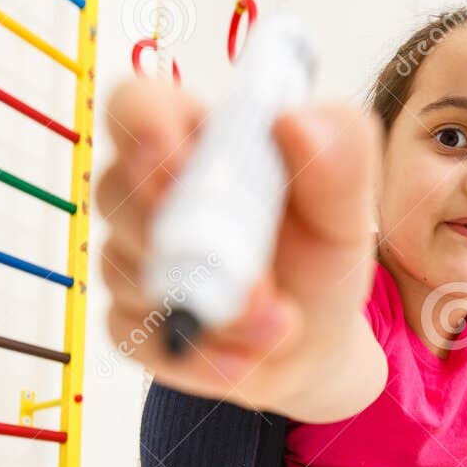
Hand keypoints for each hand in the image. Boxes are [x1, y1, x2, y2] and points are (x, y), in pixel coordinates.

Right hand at [95, 76, 382, 414]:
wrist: (318, 339)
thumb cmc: (321, 252)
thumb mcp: (350, 204)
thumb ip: (340, 154)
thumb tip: (293, 122)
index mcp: (196, 140)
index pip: (136, 106)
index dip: (144, 129)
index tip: (180, 165)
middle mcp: (149, 195)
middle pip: (116, 194)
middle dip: (189, 243)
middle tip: (261, 282)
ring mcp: (133, 262)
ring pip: (134, 275)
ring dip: (215, 308)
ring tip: (283, 322)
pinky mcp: (133, 326)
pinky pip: (140, 340)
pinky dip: (201, 357)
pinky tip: (248, 360)